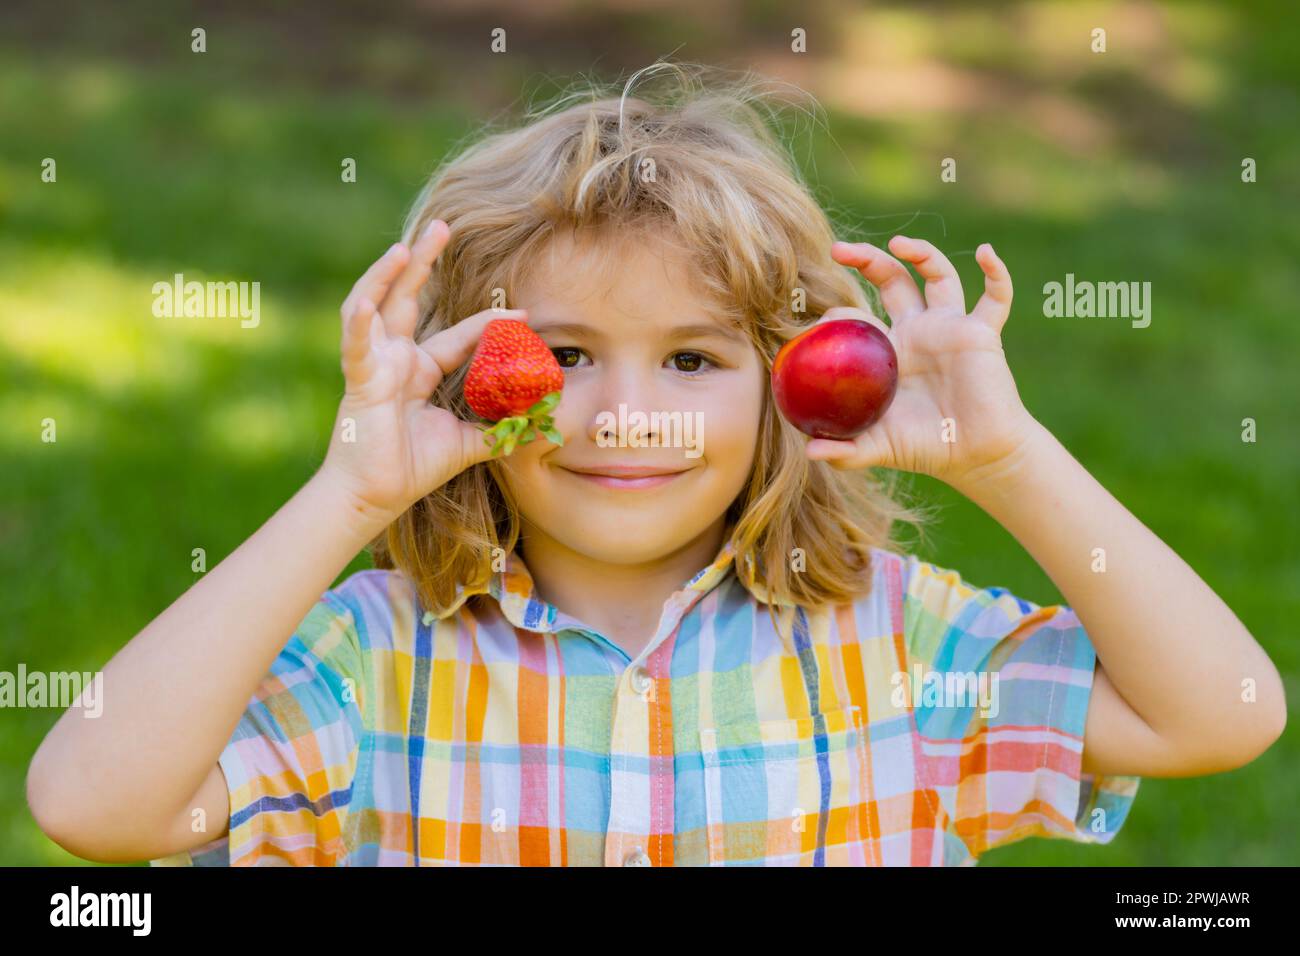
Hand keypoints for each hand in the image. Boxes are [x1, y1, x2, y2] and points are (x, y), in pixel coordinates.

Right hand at [318, 219, 525, 525]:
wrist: (377, 496)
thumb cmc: (413, 468)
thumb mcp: (469, 444)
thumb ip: (500, 431)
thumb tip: (540, 426)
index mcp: (420, 370)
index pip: (459, 335)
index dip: (491, 324)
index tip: (526, 315)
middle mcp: (396, 358)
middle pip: (410, 298)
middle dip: (424, 261)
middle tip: (444, 226)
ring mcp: (376, 364)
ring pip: (377, 305)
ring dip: (390, 274)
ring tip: (406, 245)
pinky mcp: (360, 379)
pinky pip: (357, 344)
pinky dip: (362, 320)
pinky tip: (372, 297)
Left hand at [806, 236, 1040, 489]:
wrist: (976, 456)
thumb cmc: (925, 448)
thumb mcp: (877, 447)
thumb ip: (845, 451)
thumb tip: (810, 452)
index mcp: (888, 350)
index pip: (858, 317)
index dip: (839, 315)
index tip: (822, 321)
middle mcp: (917, 330)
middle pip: (891, 280)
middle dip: (867, 260)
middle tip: (839, 249)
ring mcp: (949, 327)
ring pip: (937, 275)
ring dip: (921, 253)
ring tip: (899, 243)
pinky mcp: (982, 333)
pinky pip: (996, 297)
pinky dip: (997, 273)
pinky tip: (986, 253)